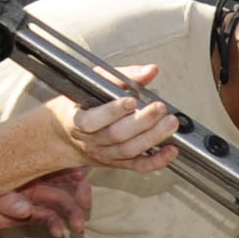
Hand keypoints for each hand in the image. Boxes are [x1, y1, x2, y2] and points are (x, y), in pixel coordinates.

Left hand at [0, 169, 92, 237]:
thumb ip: (2, 197)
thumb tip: (24, 209)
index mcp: (18, 162)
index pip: (50, 159)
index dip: (69, 165)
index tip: (80, 176)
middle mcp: (24, 177)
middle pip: (60, 181)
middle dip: (77, 193)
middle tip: (84, 205)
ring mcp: (23, 197)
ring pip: (56, 202)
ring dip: (70, 213)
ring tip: (77, 227)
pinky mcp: (17, 216)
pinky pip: (43, 219)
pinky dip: (54, 226)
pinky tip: (58, 234)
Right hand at [48, 67, 175, 174]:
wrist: (67, 137)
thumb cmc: (82, 105)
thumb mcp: (94, 84)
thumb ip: (122, 76)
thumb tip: (150, 71)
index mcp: (78, 119)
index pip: (92, 120)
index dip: (112, 112)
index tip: (130, 100)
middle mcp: (91, 140)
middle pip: (117, 135)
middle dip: (142, 121)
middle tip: (160, 108)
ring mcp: (106, 154)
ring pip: (129, 150)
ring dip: (153, 137)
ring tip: (170, 123)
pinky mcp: (120, 164)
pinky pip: (139, 166)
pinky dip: (157, 161)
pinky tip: (171, 150)